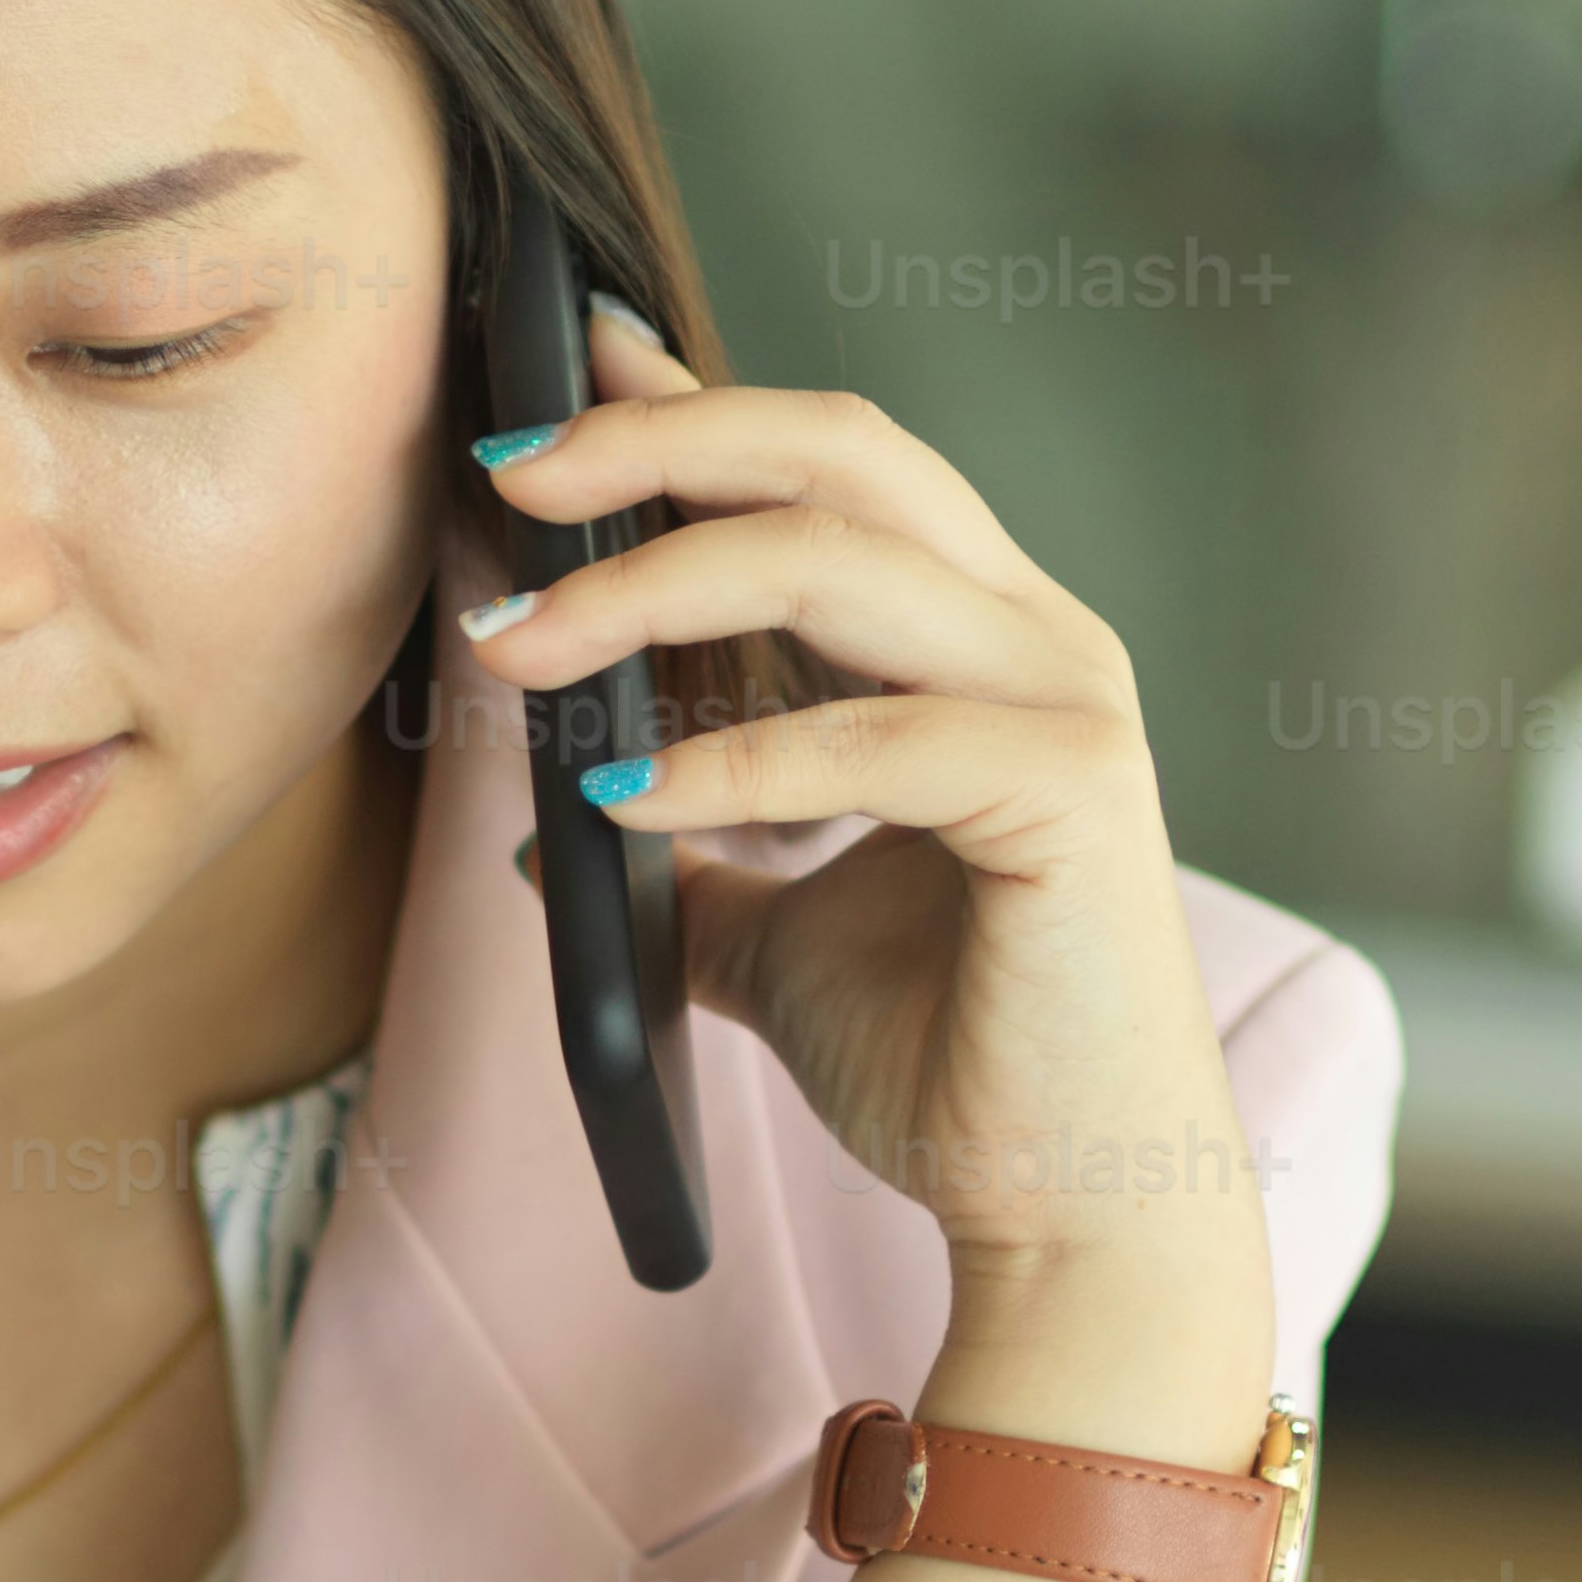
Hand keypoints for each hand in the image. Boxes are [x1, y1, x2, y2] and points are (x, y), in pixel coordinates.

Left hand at [459, 305, 1271, 1420]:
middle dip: (658, 443)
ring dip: (649, 586)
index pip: (829, 466)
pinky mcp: (1073, 797)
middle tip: (506, 468)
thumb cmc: (955, 1067)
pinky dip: (731, 762)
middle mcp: (1037, 638)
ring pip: (838, 562)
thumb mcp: (778, 939)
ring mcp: (1067, 705)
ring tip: (515, 648)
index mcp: (982, 640)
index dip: (691, 401)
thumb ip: (692, 862)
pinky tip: (623, 794)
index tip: (559, 365)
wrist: (1075, 1216)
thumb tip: (550, 825)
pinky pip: (872, 741)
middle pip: (837, 457)